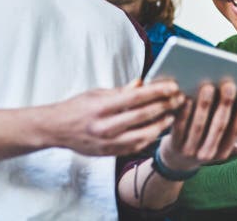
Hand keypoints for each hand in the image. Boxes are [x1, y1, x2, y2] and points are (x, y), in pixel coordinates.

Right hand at [51, 79, 183, 155]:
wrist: (56, 130)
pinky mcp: (110, 153)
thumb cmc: (76, 107)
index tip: (172, 86)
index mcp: (102, 107)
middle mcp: (105, 126)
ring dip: (161, 124)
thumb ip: (121, 91)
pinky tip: (157, 129)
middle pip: (143, 115)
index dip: (157, 91)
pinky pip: (135, 146)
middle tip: (179, 99)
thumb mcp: (96, 93)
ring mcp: (108, 142)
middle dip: (165, 106)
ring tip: (172, 115)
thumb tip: (142, 83)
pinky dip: (149, 138)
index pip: (136, 97)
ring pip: (143, 135)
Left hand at [157, 79, 236, 172]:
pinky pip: (179, 126)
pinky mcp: (173, 143)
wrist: (177, 159)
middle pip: (219, 127)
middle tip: (229, 84)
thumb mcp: (228, 148)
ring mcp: (190, 150)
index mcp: (224, 152)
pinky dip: (184, 111)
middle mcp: (208, 154)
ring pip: (199, 125)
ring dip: (204, 105)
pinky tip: (187, 96)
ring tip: (208, 85)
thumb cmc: (208, 144)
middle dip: (225, 104)